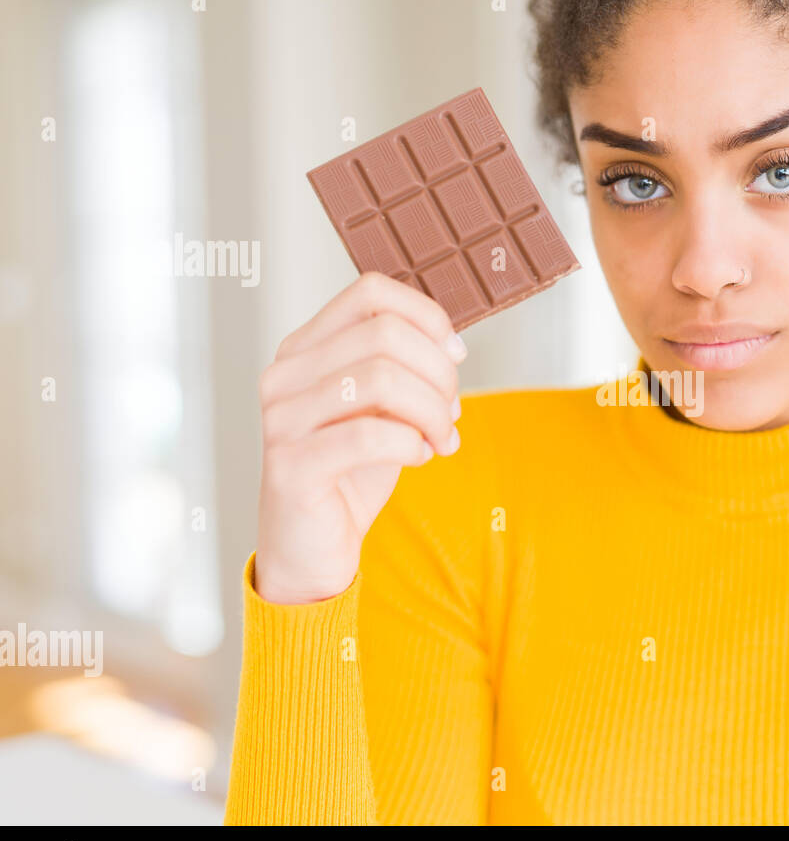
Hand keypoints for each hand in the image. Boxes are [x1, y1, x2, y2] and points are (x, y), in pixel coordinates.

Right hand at [253, 272, 466, 602]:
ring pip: (382, 379)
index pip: (370, 292)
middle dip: (438, 373)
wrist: (311, 548)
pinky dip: (411, 444)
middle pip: (385, 334)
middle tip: (451, 412)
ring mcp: (281, 419)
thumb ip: (407, 370)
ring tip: (442, 438)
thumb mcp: (383, 410)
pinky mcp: (291, 466)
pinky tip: (419, 457)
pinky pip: (370, 436)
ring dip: (432, 411)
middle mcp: (284, 375)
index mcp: (305, 349)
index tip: (455, 357)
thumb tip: (451, 348)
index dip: (427, 316)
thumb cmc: (349, 473)